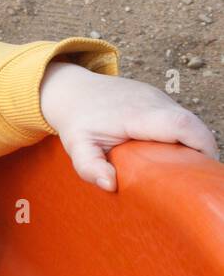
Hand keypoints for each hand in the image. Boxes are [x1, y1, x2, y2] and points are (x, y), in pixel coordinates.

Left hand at [39, 61, 218, 190]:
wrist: (73, 91)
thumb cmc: (77, 121)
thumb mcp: (77, 147)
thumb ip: (89, 167)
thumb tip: (110, 185)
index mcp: (137, 114)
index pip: (181, 125)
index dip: (201, 145)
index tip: (203, 169)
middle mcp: (154, 101)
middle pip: (193, 125)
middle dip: (201, 151)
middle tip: (190, 177)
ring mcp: (159, 97)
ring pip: (189, 122)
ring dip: (191, 145)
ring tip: (178, 168)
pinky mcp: (160, 100)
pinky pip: (180, 119)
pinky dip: (182, 137)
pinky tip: (168, 154)